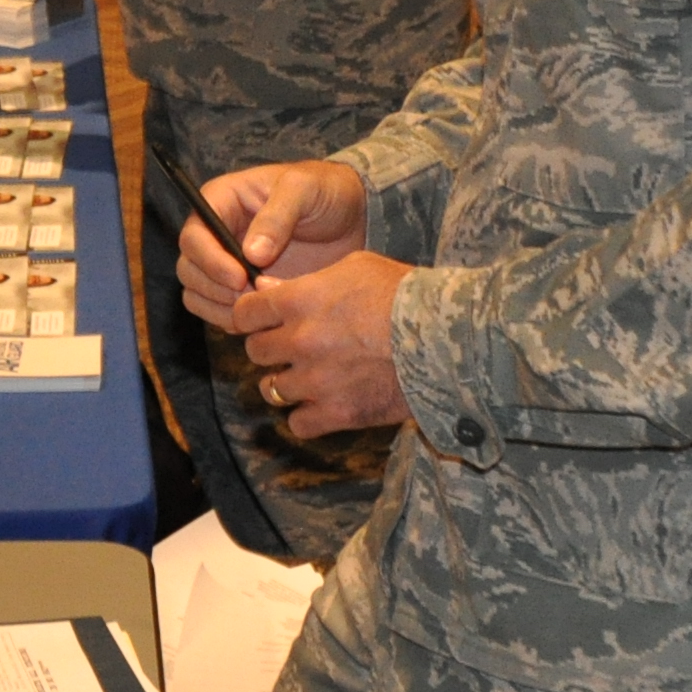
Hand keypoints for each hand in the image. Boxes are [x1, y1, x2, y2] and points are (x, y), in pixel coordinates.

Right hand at [173, 159, 369, 323]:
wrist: (352, 218)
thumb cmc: (325, 191)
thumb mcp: (304, 190)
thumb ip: (277, 217)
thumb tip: (251, 254)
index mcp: (221, 202)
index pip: (193, 235)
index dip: (209, 260)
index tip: (239, 277)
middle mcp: (215, 235)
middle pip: (189, 269)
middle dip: (214, 289)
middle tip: (251, 297)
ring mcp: (226, 264)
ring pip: (197, 294)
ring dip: (220, 309)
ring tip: (258, 310)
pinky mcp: (241, 289)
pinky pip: (218, 311)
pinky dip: (232, 321)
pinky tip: (262, 319)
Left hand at [235, 253, 410, 432]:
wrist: (447, 338)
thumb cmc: (406, 295)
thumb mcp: (355, 268)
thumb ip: (307, 280)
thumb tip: (267, 288)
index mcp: (300, 300)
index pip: (244, 313)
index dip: (251, 317)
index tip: (261, 320)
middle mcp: (300, 341)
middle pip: (255, 352)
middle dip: (270, 349)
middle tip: (291, 347)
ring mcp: (316, 380)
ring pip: (272, 389)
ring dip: (287, 383)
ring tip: (310, 377)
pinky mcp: (337, 414)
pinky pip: (297, 423)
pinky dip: (307, 417)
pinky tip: (323, 404)